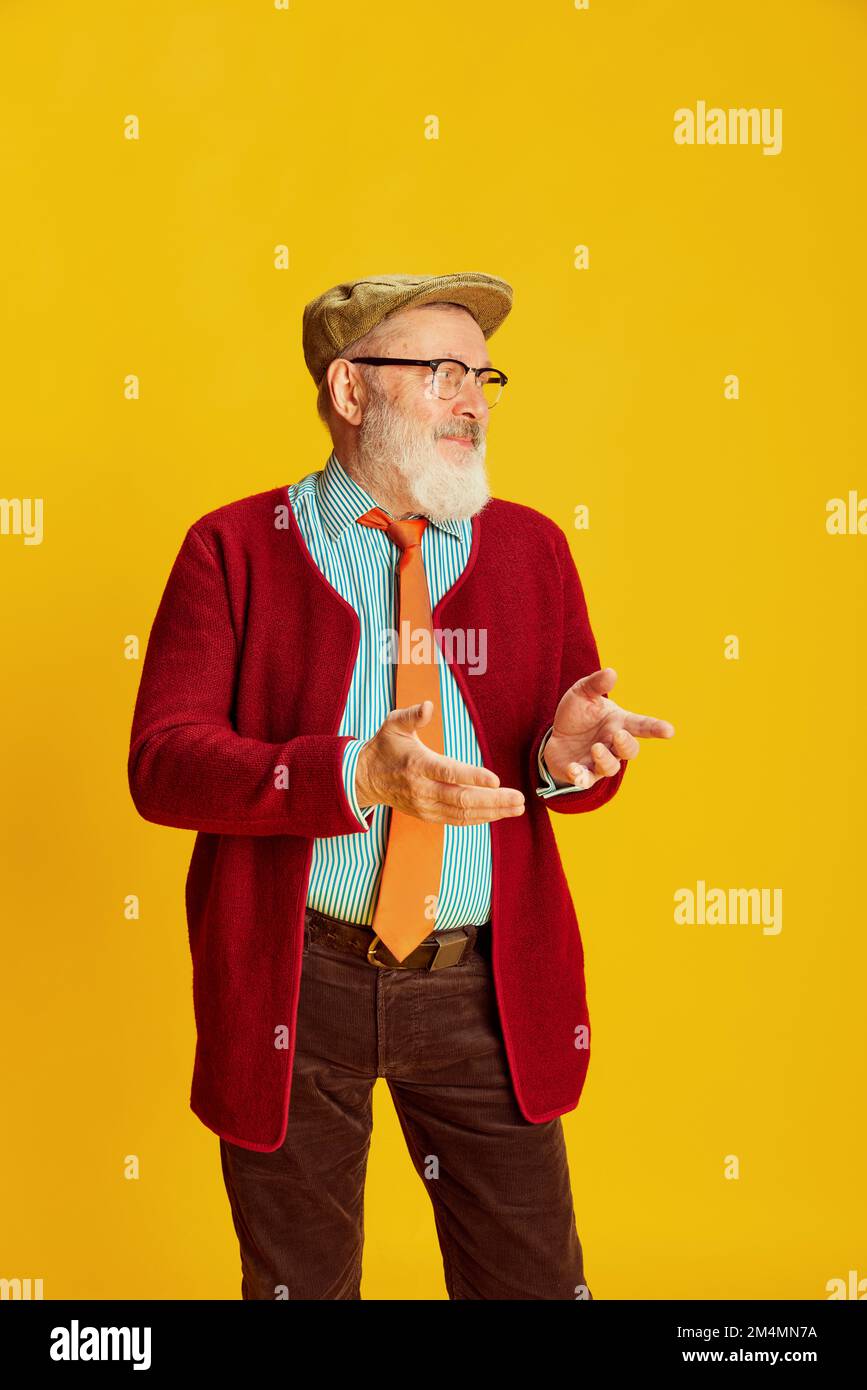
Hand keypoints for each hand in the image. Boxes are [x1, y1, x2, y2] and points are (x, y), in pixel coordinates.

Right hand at [355, 701, 524, 824]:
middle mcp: (422, 789)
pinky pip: (457, 820)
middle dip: (493, 801)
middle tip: (519, 798)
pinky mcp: (428, 815)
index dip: (472, 776)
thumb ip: (412, 715)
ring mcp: (425, 806)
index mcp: (417, 764)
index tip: (495, 780)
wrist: (366, 779)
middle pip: (461, 799)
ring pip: (463, 814)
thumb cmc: (385, 747)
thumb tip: (428, 706)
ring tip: (517, 807)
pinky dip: (480, 818)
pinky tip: (498, 813)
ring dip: (492, 812)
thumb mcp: (393, 725)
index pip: (448, 772)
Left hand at [543, 667, 674, 789]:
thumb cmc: (577, 714)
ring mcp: (599, 762)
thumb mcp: (582, 693)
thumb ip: (596, 683)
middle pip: (630, 750)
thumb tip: (611, 672)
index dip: (656, 728)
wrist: (557, 737)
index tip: (669, 731)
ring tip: (595, 748)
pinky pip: (585, 780)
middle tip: (618, 735)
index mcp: (619, 723)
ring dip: (605, 759)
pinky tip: (573, 770)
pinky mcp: (582, 774)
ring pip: (611, 767)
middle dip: (627, 744)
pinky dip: (580, 777)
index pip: (642, 726)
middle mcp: (613, 744)